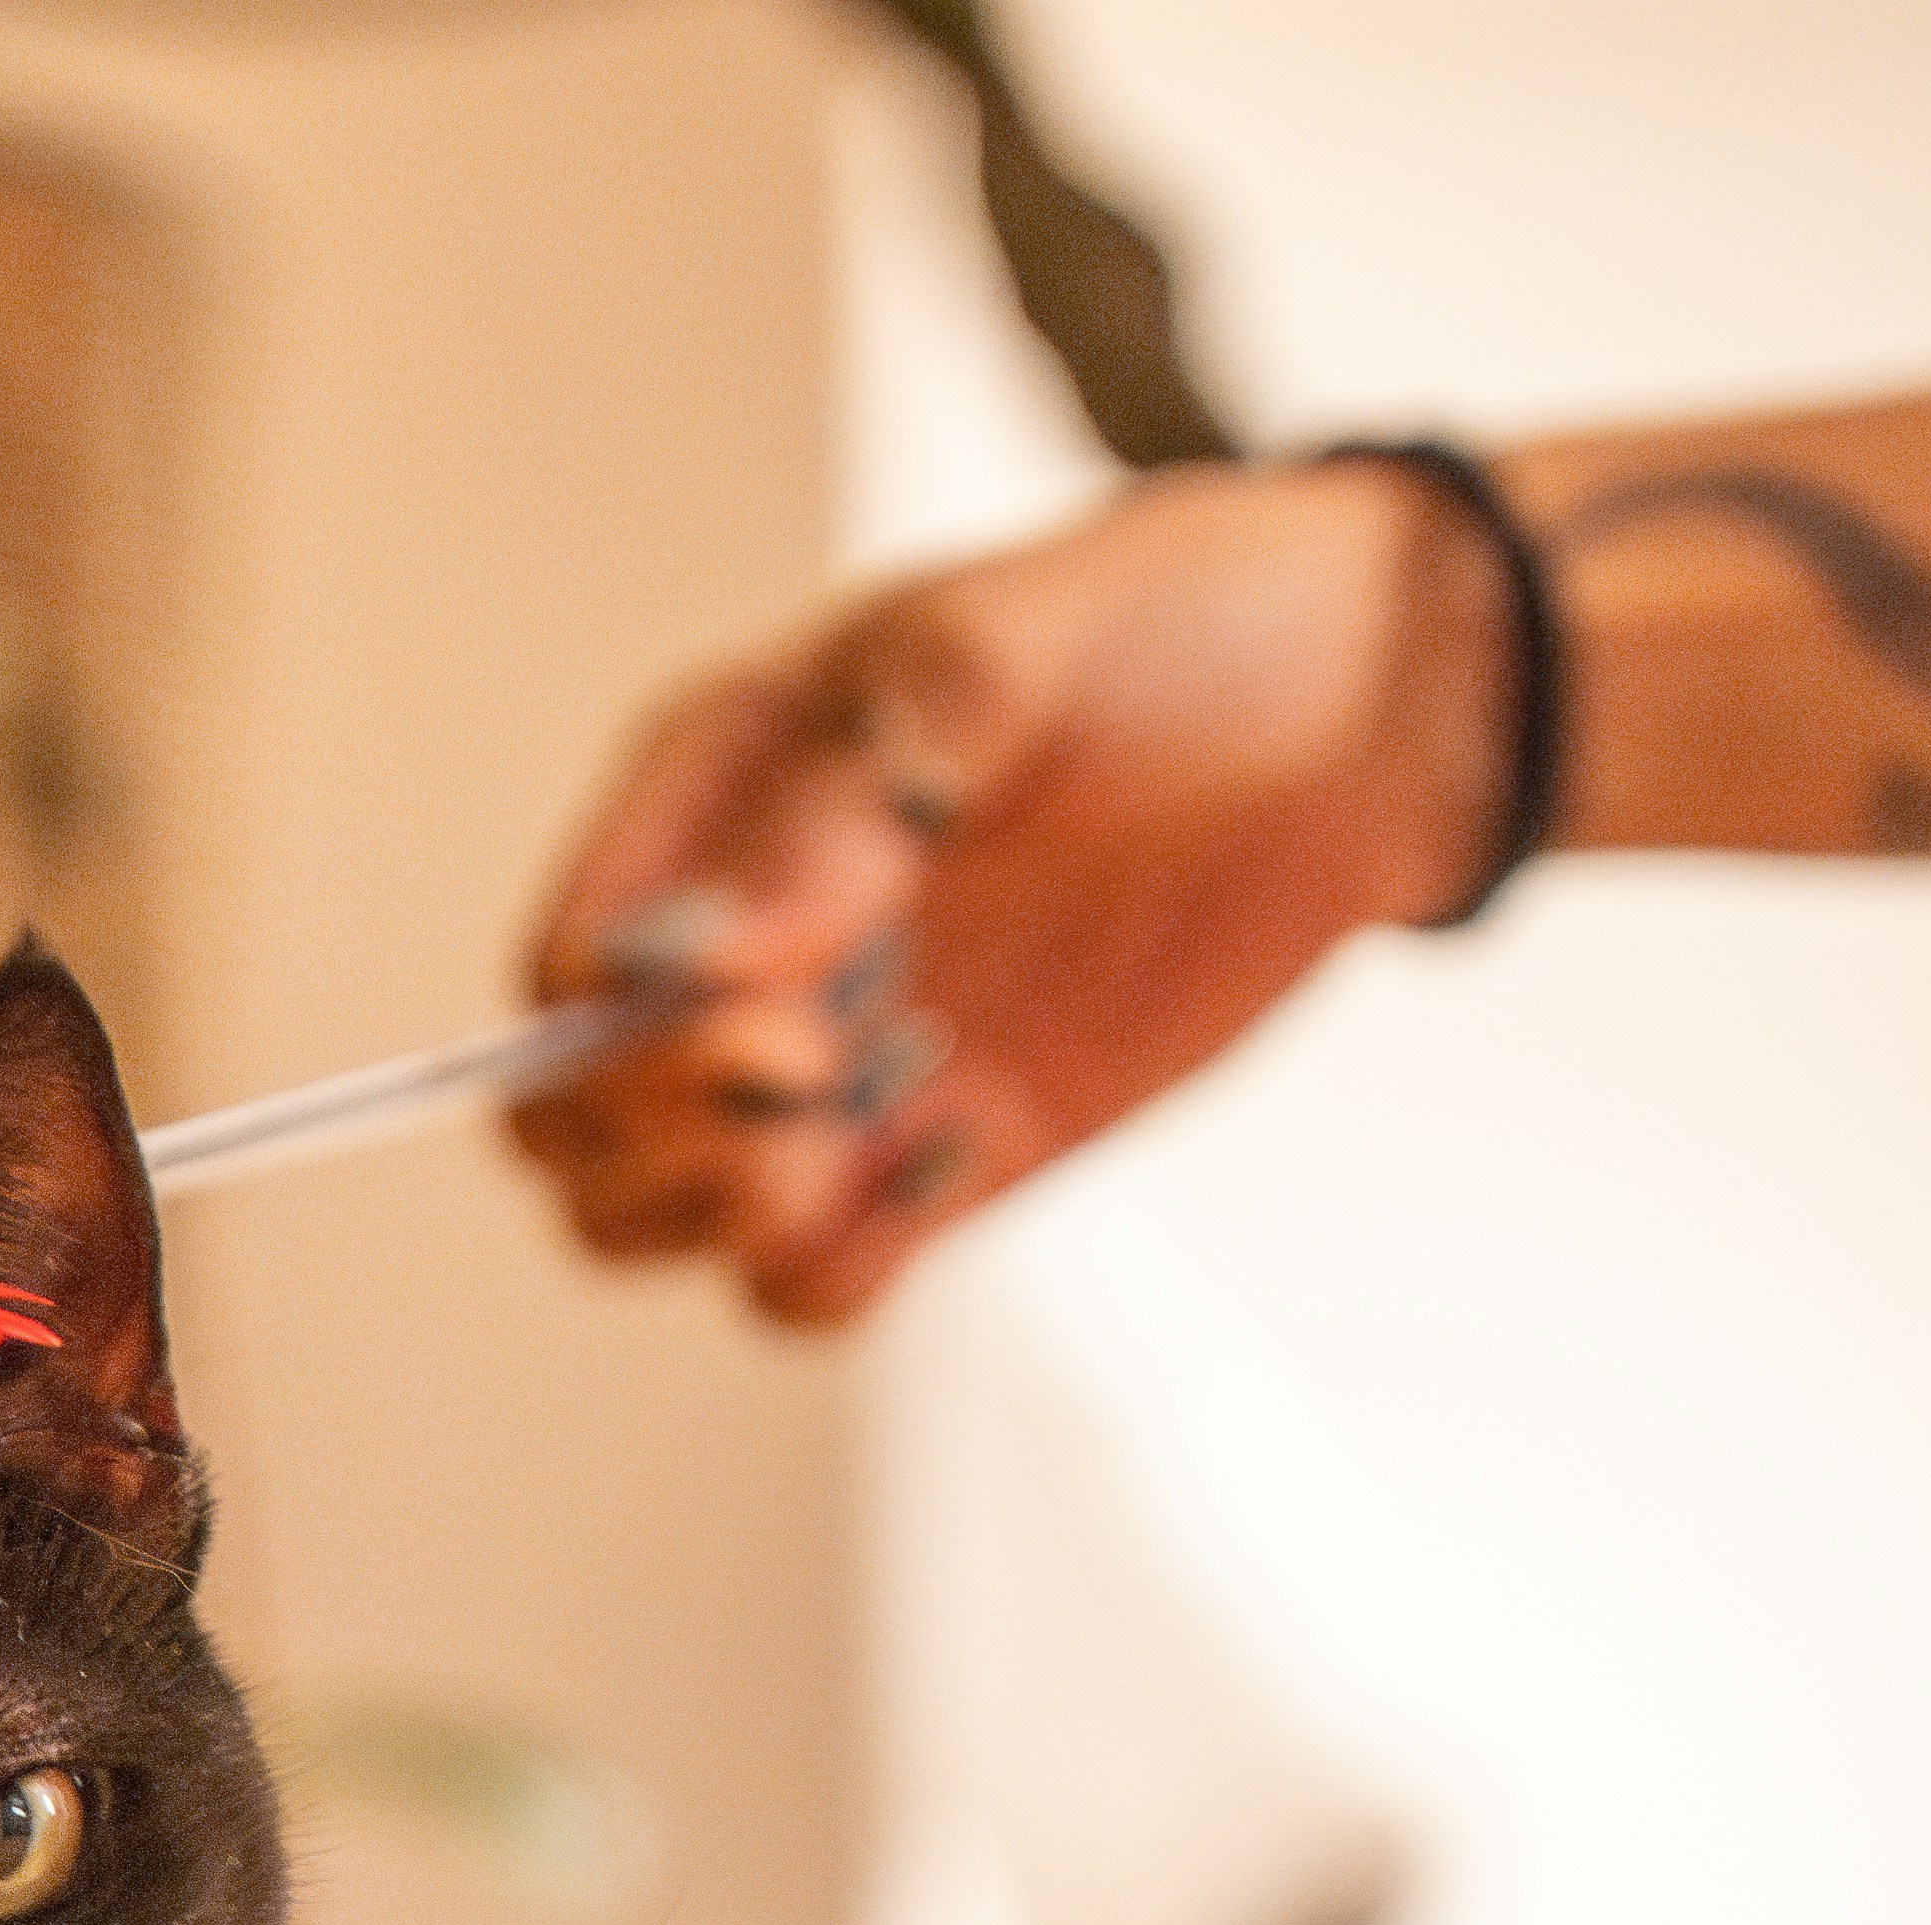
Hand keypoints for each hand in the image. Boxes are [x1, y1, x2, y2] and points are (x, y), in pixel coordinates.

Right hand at [509, 456, 1522, 1325]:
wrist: (1368, 718)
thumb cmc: (1176, 635)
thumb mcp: (995, 657)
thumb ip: (831, 807)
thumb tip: (681, 964)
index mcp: (709, 796)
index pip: (562, 975)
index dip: (628, 1038)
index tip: (782, 1022)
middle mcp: (739, 944)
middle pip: (571, 1131)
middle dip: (673, 1142)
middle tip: (829, 1076)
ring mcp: (824, 1064)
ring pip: (659, 1230)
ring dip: (750, 1216)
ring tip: (902, 1112)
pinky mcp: (924, 1154)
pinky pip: (799, 1283)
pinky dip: (845, 1267)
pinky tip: (960, 1150)